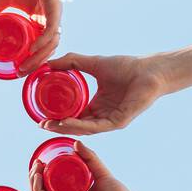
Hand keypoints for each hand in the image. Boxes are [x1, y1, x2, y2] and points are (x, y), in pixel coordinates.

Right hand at [0, 0, 59, 73]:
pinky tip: (34, 48)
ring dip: (40, 56)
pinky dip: (44, 39)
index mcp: (38, 19)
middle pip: (47, 48)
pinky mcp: (54, 4)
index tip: (17, 70)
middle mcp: (48, 18)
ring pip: (52, 41)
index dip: (31, 60)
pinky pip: (53, 27)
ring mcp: (53, 12)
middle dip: (35, 63)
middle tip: (20, 73)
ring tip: (26, 65)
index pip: (39, 46)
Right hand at [28, 141, 141, 190]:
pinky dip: (39, 190)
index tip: (41, 163)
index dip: (39, 179)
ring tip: (36, 168)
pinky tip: (39, 177)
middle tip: (37, 163)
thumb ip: (90, 159)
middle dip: (33, 179)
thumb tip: (77, 143)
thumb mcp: (100, 173)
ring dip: (33, 184)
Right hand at [35, 52, 168, 134]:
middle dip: (59, 127)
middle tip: (42, 125)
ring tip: (51, 125)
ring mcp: (111, 121)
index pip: (74, 117)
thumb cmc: (126, 67)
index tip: (42, 118)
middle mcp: (103, 116)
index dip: (58, 119)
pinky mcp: (119, 122)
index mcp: (97, 105)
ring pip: (85, 129)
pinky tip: (68, 122)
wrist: (149, 70)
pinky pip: (98, 126)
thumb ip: (71, 62)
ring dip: (67, 128)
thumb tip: (49, 62)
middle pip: (77, 126)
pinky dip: (82, 125)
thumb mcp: (93, 63)